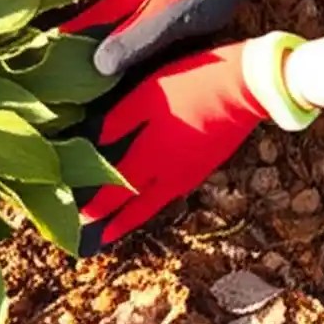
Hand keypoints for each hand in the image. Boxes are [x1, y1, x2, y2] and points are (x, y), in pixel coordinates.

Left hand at [60, 32, 317, 255]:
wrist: (246, 87)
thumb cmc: (191, 84)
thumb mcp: (146, 96)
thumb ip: (118, 122)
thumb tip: (90, 140)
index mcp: (149, 156)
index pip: (114, 191)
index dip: (95, 208)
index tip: (76, 222)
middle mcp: (168, 174)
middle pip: (135, 208)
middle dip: (112, 224)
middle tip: (93, 240)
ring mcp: (189, 172)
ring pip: (154, 202)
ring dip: (132, 217)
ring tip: (116, 227)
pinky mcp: (204, 165)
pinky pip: (171, 191)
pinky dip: (154, 201)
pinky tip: (150, 199)